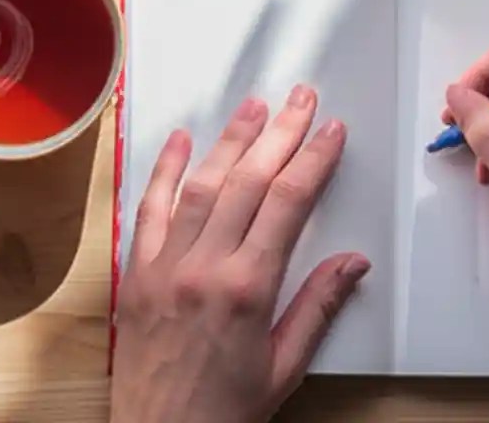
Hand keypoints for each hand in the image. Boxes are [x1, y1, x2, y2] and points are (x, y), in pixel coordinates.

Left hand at [111, 86, 369, 422]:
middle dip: (279, 133)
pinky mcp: (135, 274)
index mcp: (247, 289)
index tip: (331, 132)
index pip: (288, 204)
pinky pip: (148, 210)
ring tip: (254, 107)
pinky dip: (163, 171)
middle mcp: (204, 267)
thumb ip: (317, 308)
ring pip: (200, 185)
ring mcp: (164, 266)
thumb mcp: (284, 367)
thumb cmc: (223, 412)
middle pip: (248, 182)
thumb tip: (353, 261)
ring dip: (230, 141)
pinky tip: (177, 140)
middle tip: (300, 98)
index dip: (313, 160)